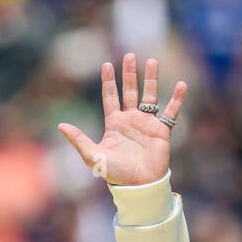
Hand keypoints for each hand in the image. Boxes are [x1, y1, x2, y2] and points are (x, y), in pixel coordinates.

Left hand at [58, 54, 185, 185]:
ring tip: (151, 61)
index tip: (106, 64)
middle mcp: (130, 120)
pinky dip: (177, 99)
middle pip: (129, 91)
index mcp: (114, 124)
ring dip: (150, 79)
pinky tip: (182, 85)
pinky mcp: (161, 130)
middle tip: (129, 55)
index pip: (110, 97)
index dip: (108, 81)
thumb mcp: (93, 155)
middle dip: (129, 74)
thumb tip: (60, 125)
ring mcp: (146, 124)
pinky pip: (171, 111)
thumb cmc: (115, 173)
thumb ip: (78, 140)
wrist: (138, 185)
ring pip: (149, 95)